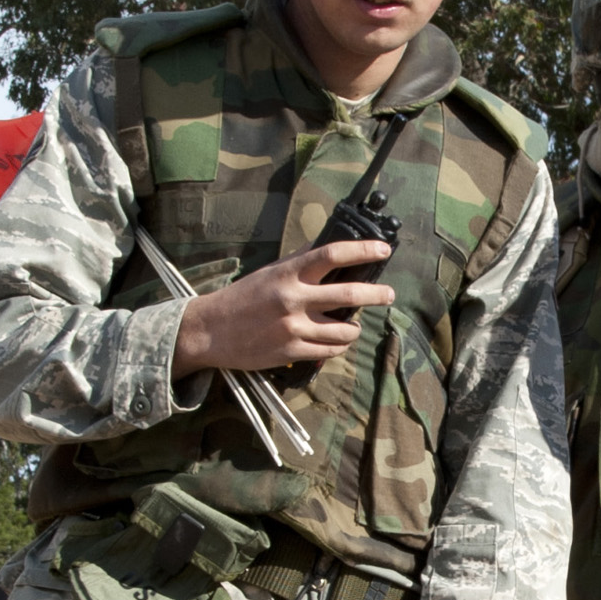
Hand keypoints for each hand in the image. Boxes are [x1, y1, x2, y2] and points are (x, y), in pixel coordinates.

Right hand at [174, 240, 398, 373]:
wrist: (211, 330)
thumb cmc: (242, 298)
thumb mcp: (269, 272)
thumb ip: (298, 262)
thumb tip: (325, 248)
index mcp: (288, 273)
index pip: (332, 255)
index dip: (363, 251)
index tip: (383, 249)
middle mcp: (293, 299)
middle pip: (348, 294)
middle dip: (376, 294)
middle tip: (389, 294)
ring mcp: (293, 328)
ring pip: (344, 330)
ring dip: (355, 328)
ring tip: (354, 325)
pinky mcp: (291, 352)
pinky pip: (329, 351)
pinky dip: (339, 346)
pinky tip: (336, 341)